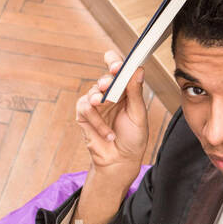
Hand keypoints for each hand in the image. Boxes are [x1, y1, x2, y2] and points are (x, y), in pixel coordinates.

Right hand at [76, 52, 148, 180]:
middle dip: (108, 78)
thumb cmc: (133, 139)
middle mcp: (110, 94)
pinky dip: (97, 121)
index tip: (118, 64)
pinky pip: (86, 109)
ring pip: (94, 90)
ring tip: (105, 102)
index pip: (118, 69)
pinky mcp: (84, 115)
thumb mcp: (138, 115)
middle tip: (111, 80)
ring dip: (99, 96)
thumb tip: (138, 70)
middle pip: (105, 77)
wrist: (121, 161)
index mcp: (125, 90)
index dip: (116, 62)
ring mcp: (96, 103)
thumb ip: (135, 93)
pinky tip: (108, 134)